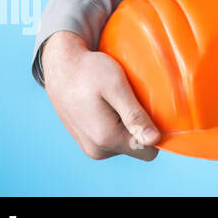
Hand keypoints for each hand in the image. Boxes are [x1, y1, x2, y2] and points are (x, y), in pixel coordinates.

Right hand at [41, 30, 160, 161]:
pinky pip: (111, 137)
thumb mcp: (116, 87)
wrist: (61, 66)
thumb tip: (154, 140)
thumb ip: (134, 115)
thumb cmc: (89, 71)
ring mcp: (89, 146)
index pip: (147, 151)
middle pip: (136, 147)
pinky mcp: (85, 139)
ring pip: (123, 142)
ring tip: (120, 100)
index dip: (156, 132)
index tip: (153, 110)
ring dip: (127, 124)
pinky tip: (109, 104)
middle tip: (133, 100)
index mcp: (106, 139)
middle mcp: (96, 150)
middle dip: (140, 126)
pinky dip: (115, 123)